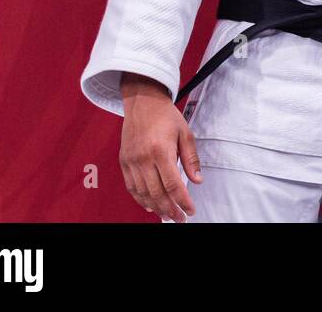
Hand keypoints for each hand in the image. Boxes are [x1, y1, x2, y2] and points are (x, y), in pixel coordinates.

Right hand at [119, 73, 202, 222]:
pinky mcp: (124, 162)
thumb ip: (191, 159)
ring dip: (156, 207)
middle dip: (170, 209)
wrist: (142, 102)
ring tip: (167, 214)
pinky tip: (150, 205)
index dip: (182, 201)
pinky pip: (131, 187)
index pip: (172, 184)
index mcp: (161, 151)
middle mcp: (143, 159)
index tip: (190, 210)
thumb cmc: (166, 115)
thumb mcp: (185, 133)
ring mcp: (131, 161)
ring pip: (142, 193)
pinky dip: (140, 199)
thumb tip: (197, 180)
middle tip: (179, 218)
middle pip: (156, 193)